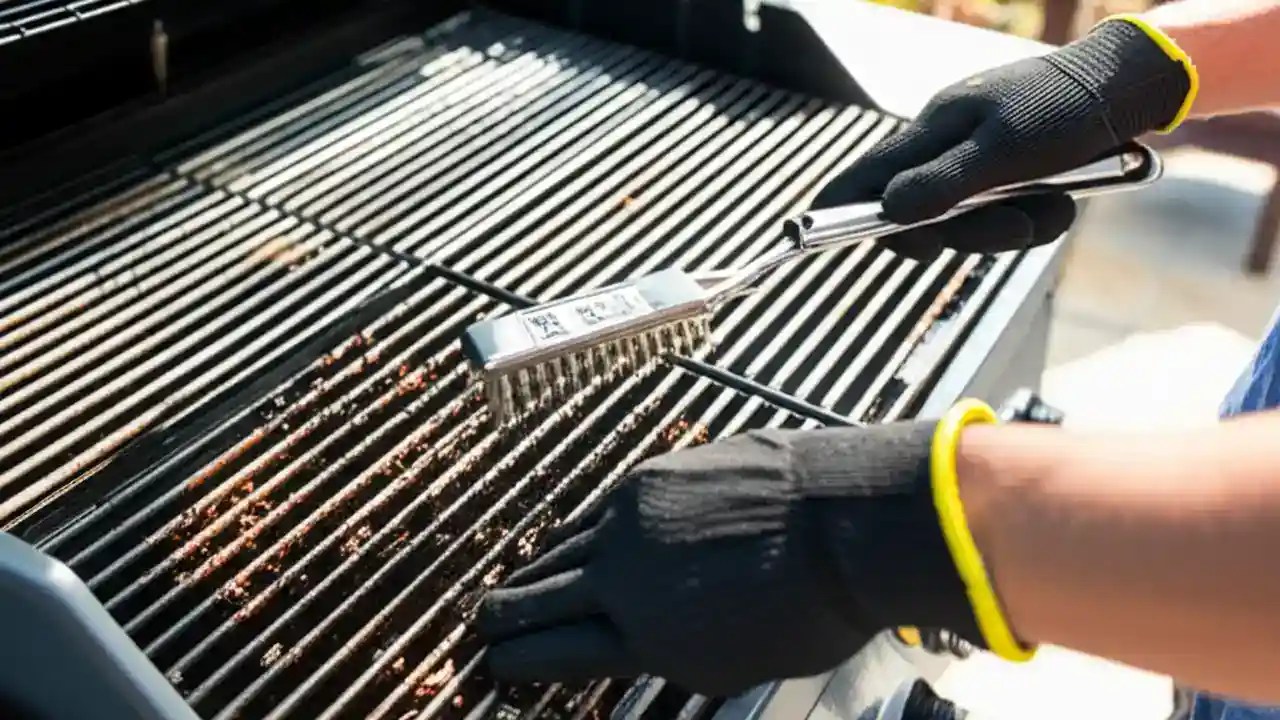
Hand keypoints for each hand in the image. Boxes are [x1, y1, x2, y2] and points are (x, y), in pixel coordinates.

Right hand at [477, 422, 987, 695]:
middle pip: (540, 599)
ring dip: (533, 572)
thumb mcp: (736, 662)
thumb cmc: (814, 610)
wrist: (846, 524)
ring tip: (512, 585)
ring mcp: (632, 521)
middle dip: (503, 619)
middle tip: (481, 628)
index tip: (494, 666)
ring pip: (563, 550)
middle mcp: (624, 579)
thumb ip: (675, 653)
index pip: (556, 652)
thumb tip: (644, 642)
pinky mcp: (652, 476)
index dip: (517, 661)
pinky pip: (598, 512)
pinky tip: (571, 538)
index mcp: (645, 639)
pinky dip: (578, 533)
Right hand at [814, 17, 1193, 260]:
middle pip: (918, 216)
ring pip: (967, 223)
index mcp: (930, 132)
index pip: (863, 177)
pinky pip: (1005, 217)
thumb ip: (944, 184)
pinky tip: (1060, 200)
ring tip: (1048, 208)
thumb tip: (887, 213)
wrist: (1129, 87)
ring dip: (1009, 228)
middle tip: (1009, 228)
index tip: (825, 235)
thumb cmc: (1062, 107)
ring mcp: (976, 164)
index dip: (841, 210)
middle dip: (962, 234)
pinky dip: (1035, 217)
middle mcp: (945, 150)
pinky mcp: (1008, 176)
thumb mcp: (1003, 149)